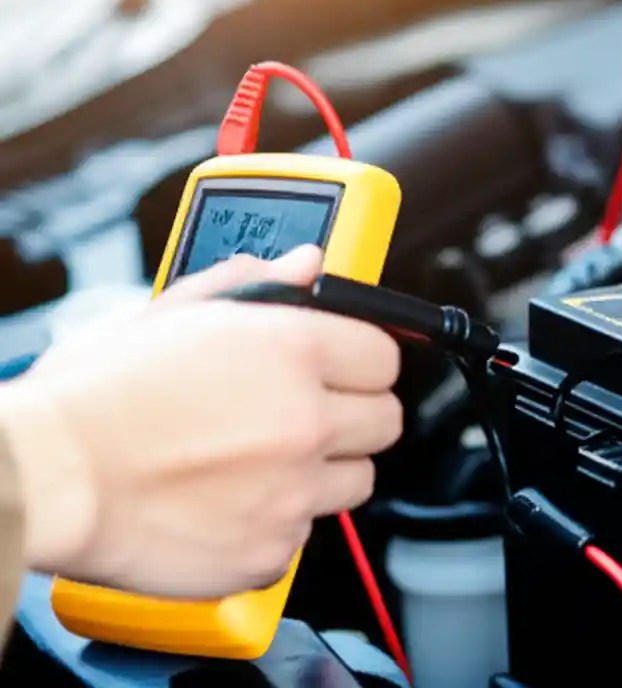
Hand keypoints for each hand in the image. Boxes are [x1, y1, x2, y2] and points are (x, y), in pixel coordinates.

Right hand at [0, 247, 403, 597]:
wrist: (44, 481)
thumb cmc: (92, 397)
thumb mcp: (169, 314)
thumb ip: (254, 285)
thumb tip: (306, 264)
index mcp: (292, 350)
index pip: (385, 356)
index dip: (364, 362)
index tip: (348, 371)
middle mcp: (306, 420)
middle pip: (386, 421)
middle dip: (353, 417)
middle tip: (307, 416)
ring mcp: (294, 491)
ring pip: (356, 481)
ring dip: (323, 473)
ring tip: (261, 463)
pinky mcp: (273, 549)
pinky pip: (303, 534)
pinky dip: (276, 523)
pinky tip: (229, 504)